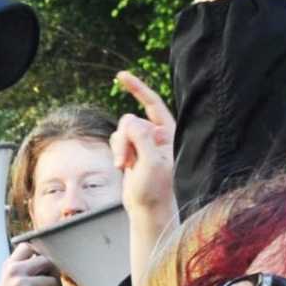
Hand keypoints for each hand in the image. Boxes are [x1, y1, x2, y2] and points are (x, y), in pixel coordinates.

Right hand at [0, 241, 62, 285]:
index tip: (41, 269)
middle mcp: (14, 270)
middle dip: (52, 274)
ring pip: (52, 281)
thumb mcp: (10, 283)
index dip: (39, 255)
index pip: (27, 246)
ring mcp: (21, 282)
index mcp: (8, 266)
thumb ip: (24, 270)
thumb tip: (49, 261)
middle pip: (46, 261)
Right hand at [111, 71, 176, 221]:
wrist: (147, 210)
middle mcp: (157, 135)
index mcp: (169, 134)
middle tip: (123, 160)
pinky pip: (117, 140)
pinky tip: (121, 166)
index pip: (153, 104)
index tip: (121, 75)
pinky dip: (116, 152)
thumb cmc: (155, 190)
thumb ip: (141, 138)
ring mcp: (144, 143)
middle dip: (124, 139)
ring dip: (119, 148)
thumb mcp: (150, 163)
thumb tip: (129, 120)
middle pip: (130, 121)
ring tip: (122, 166)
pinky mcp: (132, 151)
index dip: (138, 88)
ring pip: (121, 131)